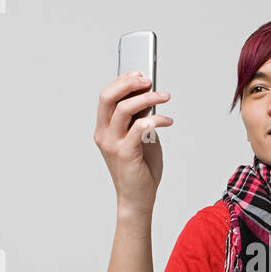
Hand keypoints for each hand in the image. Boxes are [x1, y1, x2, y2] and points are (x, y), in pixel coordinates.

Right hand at [93, 70, 172, 216]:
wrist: (137, 198)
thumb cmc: (139, 168)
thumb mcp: (139, 137)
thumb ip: (139, 118)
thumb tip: (149, 96)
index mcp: (103, 128)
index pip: (107, 96)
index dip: (122, 81)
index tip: (140, 73)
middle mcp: (103, 134)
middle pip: (108, 97)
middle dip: (129, 83)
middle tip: (149, 80)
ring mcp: (113, 144)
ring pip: (124, 109)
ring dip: (147, 98)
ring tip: (164, 96)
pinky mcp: (126, 154)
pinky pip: (140, 128)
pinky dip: (156, 119)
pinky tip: (167, 121)